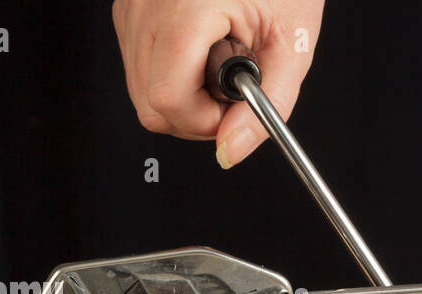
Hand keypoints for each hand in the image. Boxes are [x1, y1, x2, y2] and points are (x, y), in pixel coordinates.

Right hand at [112, 0, 324, 166]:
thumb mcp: (292, 49)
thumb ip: (265, 109)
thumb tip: (230, 151)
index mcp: (190, 7)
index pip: (168, 98)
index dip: (204, 120)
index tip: (234, 107)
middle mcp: (150, 5)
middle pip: (150, 104)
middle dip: (194, 115)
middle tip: (230, 91)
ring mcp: (133, 6)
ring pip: (141, 91)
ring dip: (182, 97)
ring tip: (218, 66)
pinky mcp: (129, 10)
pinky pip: (138, 67)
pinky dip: (170, 76)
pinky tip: (200, 54)